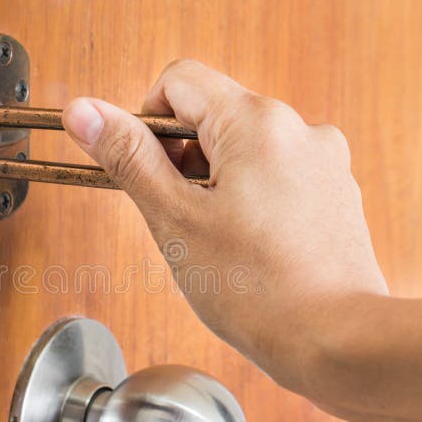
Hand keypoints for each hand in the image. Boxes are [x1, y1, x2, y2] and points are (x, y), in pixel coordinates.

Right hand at [62, 60, 387, 396]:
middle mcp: (299, 128)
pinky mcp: (334, 191)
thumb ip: (128, 157)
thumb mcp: (175, 220)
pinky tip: (249, 244)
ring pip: (244, 147)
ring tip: (216, 237)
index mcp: (256, 122)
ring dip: (216, 180)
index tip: (139, 165)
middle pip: (213, 114)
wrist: (336, 340)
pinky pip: (277, 173)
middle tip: (177, 215)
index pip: (179, 81)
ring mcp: (323, 160)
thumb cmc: (258, 291)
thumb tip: (85, 113)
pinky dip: (251, 196)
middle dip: (182, 158)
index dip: (145, 120)